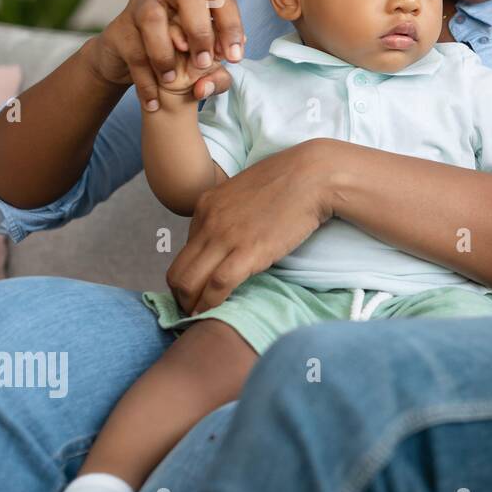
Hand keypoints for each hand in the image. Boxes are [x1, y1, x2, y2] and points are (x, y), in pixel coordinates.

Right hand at [84, 0, 244, 111]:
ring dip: (165, 52)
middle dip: (200, 31)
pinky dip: (145, 79)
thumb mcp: (202, 70)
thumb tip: (205, 87)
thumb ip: (216, 78)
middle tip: (203, 63)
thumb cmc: (176, 59)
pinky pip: (133, 50)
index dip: (231, 26)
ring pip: (152, 18)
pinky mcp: (118, 28)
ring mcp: (140, 6)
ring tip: (171, 80)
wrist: (129, 65)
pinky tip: (153, 101)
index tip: (234, 58)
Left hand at [166, 140, 333, 314]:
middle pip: (177, 271)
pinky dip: (210, 304)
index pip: (185, 249)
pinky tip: (213, 312)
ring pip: (189, 282)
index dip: (190, 272)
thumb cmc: (290, 180)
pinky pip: (217, 285)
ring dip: (191, 305)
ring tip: (199, 317)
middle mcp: (208, 222)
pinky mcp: (248, 252)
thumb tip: (234, 232)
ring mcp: (226, 237)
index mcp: (206, 206)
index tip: (198, 286)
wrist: (313, 175)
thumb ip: (232, 211)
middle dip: (180, 296)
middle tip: (192, 309)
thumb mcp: (247, 191)